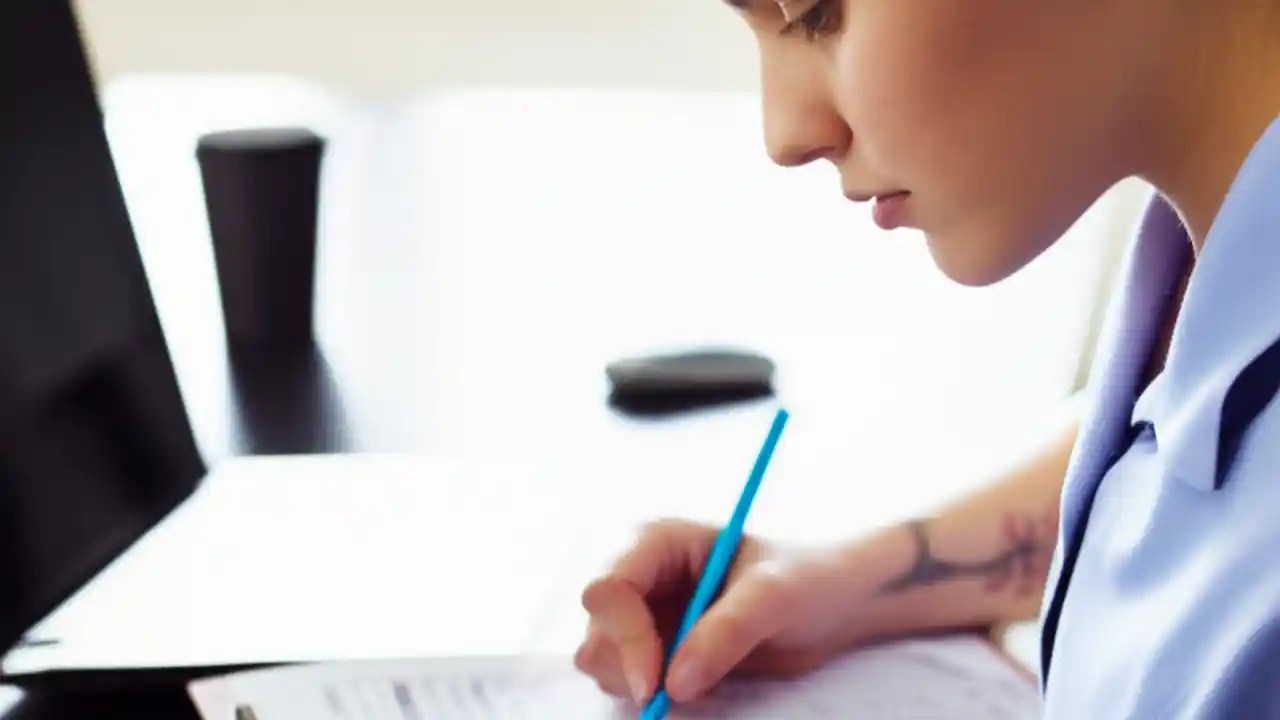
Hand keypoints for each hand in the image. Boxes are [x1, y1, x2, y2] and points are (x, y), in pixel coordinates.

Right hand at [574, 519, 860, 703]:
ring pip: (603, 660)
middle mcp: (641, 575)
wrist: (832, 605)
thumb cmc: (807, 580)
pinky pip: (628, 682)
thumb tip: (676, 683)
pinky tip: (703, 686)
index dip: (624, 636)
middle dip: (629, 666)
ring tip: (704, 682)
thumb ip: (726, 632)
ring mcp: (644, 614)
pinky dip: (656, 695)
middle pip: (597, 628)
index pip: (609, 587)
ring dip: (641, 683)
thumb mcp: (775, 597)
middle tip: (674, 696)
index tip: (655, 683)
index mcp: (658, 541)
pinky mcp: (655, 649)